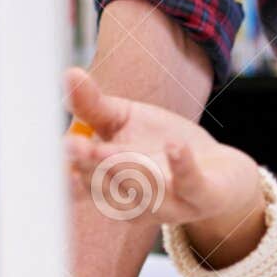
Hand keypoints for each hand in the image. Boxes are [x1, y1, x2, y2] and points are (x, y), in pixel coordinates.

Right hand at [63, 66, 260, 229]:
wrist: (219, 171)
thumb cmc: (161, 147)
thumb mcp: (125, 121)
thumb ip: (94, 105)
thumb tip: (70, 73)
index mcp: (108, 185)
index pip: (81, 184)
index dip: (67, 173)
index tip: (56, 152)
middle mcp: (133, 202)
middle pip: (107, 188)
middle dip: (91, 168)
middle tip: (76, 146)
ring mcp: (169, 203)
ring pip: (144, 193)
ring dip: (128, 172)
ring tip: (113, 151)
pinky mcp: (202, 196)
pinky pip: (190, 185)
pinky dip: (181, 166)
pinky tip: (174, 145)